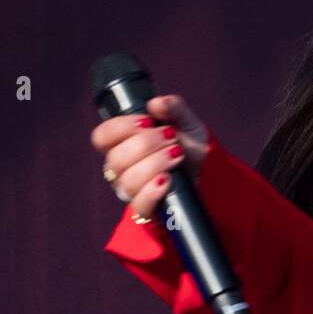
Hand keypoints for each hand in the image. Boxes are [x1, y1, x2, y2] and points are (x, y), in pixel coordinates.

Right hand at [91, 94, 209, 221]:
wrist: (210, 173)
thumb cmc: (190, 146)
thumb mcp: (186, 122)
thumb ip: (173, 107)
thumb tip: (156, 104)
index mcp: (122, 144)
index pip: (102, 137)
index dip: (121, 128)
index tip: (147, 121)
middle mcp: (121, 168)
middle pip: (116, 159)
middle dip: (146, 144)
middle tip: (171, 138)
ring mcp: (132, 190)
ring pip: (128, 181)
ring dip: (155, 164)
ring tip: (177, 156)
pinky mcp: (146, 209)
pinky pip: (139, 205)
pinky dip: (153, 191)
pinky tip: (167, 180)